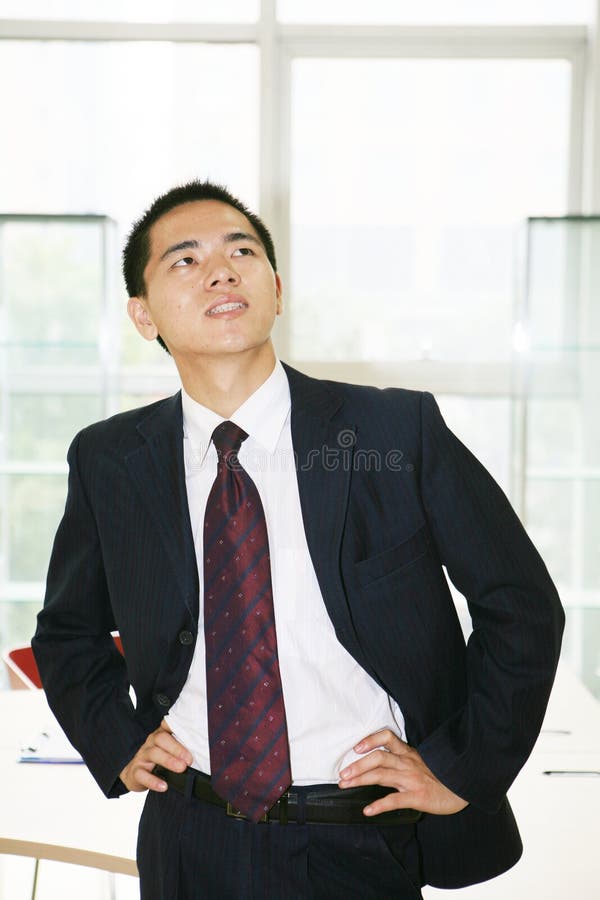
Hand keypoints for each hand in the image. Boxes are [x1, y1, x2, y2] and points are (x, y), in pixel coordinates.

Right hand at [119, 720, 192, 792]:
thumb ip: (183, 748)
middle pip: (161, 738)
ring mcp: (142, 756)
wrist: (135, 773)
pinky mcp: (135, 771)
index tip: (190, 729)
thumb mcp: (169, 751)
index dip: (176, 725)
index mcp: (161, 735)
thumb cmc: (158, 761)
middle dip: (177, 748)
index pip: (167, 725)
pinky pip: (142, 774)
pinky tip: (164, 786)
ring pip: (153, 753)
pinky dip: (153, 781)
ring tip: (181, 768)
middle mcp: (151, 742)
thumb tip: (204, 753)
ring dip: (168, 761)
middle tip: (190, 759)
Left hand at [338, 728, 467, 816]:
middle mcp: (407, 762)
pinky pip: (394, 800)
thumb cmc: (440, 775)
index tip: (356, 748)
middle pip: (378, 757)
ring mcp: (411, 779)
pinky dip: (379, 806)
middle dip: (357, 765)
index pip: (386, 737)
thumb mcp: (420, 761)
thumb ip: (402, 759)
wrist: (463, 787)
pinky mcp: (417, 797)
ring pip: (381, 775)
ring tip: (346, 785)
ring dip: (360, 779)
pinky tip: (368, 811)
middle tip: (342, 774)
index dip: (369, 740)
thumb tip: (379, 762)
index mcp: (407, 753)